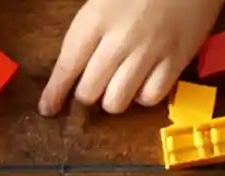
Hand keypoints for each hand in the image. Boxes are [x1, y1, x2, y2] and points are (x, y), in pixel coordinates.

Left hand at [39, 0, 224, 115]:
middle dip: (86, 94)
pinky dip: (143, 96)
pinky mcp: (177, 60)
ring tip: (118, 85)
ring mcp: (150, 52)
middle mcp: (120, 39)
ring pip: (117, 102)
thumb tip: (69, 67)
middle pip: (89, 92)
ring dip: (113, 99)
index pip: (67, 67)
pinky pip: (150, 97)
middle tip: (92, 87)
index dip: (54, 93)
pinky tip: (143, 82)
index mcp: (96, 18)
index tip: (48, 108)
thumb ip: (86, 30)